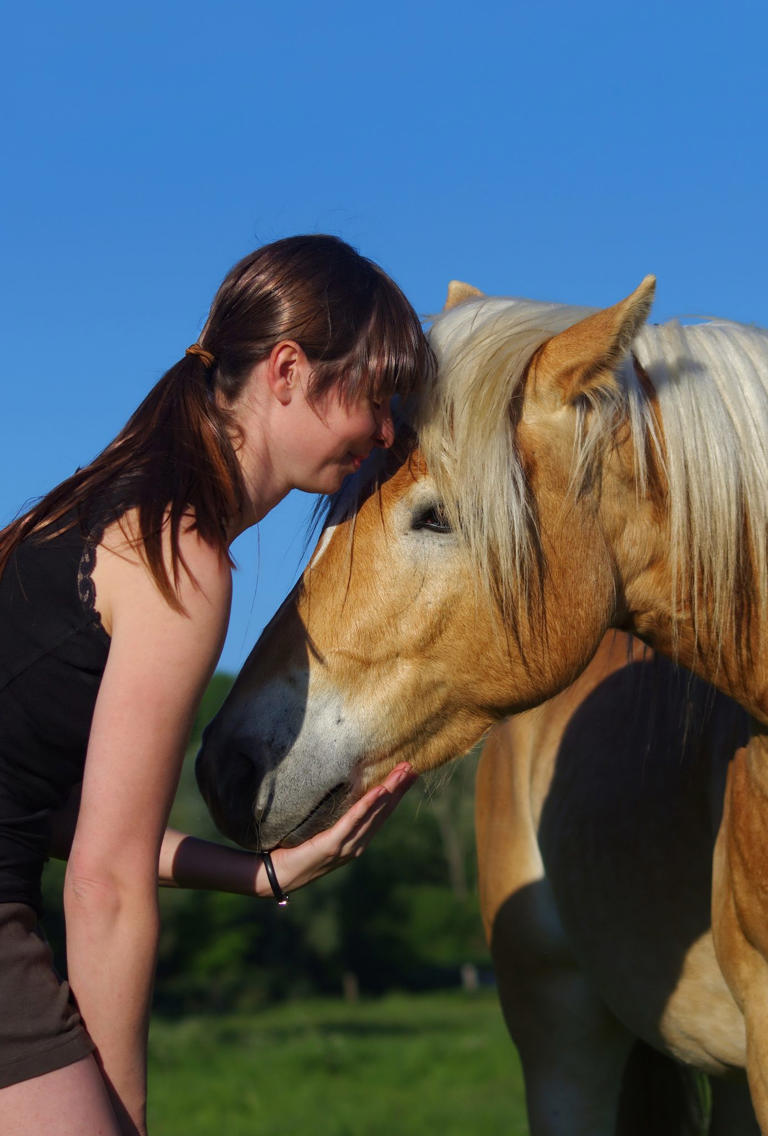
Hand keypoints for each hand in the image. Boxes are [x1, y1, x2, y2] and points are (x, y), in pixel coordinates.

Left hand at [263, 763, 416, 894]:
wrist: (276, 874)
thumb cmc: (294, 849)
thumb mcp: (319, 829)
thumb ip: (333, 816)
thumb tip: (339, 787)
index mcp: (355, 841)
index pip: (381, 813)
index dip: (396, 793)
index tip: (409, 773)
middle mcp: (356, 845)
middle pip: (383, 812)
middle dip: (398, 789)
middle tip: (411, 767)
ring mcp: (346, 847)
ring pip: (373, 815)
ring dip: (389, 792)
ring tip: (401, 773)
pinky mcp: (332, 845)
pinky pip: (352, 822)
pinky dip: (367, 806)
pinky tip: (379, 791)